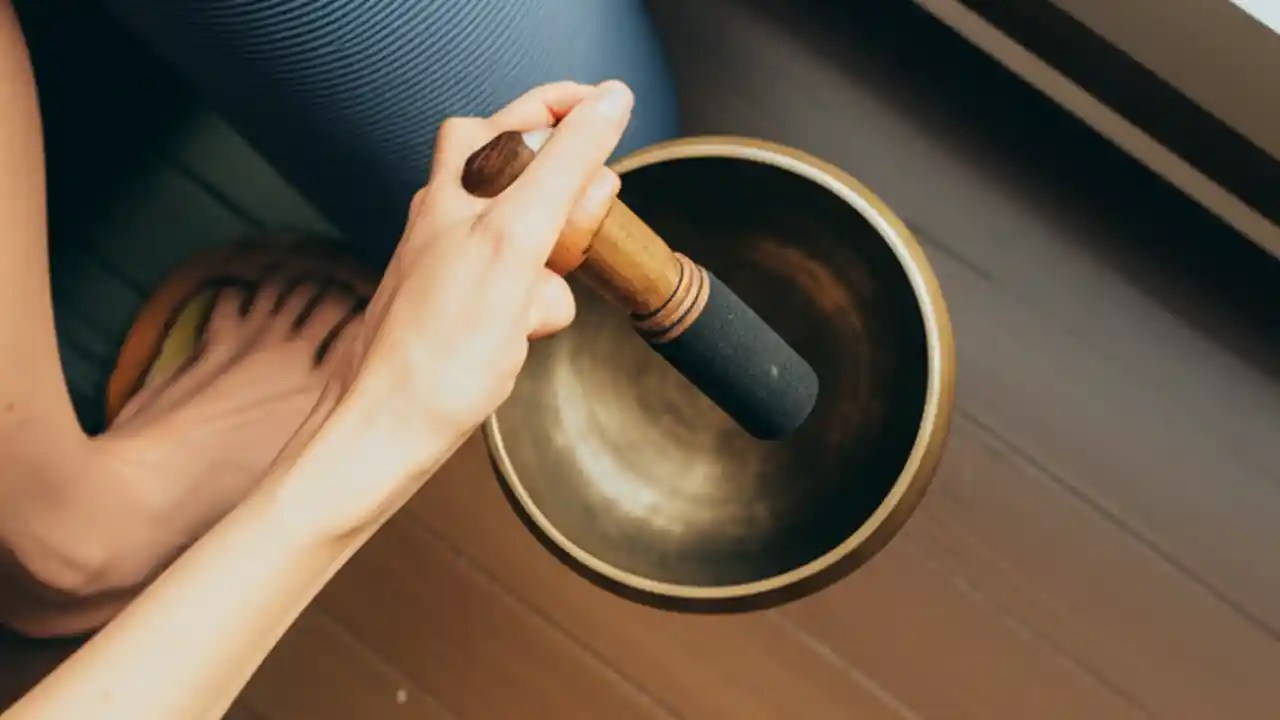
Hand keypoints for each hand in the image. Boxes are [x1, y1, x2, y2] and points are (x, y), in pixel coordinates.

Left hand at [265, 80, 632, 535]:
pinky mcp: (459, 307)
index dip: (573, 112)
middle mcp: (448, 214)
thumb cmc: (441, 349)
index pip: (523, 116)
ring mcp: (451, 261)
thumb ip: (564, 166)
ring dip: (551, 267)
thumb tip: (609, 99)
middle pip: (530, 176)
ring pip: (530, 240)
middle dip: (568, 201)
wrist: (385, 430)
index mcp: (458, 184)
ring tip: (538, 304)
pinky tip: (519, 338)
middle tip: (584, 226)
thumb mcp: (516, 239)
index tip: (617, 124)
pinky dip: (531, 309)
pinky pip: (517, 291)